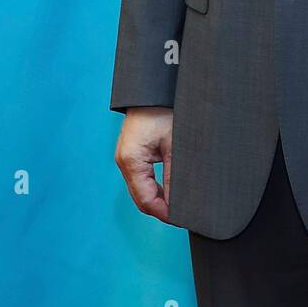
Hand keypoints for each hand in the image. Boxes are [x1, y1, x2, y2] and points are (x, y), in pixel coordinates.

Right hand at [114, 107, 173, 221]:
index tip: (182, 218)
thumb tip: (179, 204)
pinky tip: (169, 190)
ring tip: (179, 204)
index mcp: (131, 160)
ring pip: (140, 189)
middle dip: (161, 208)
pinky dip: (153, 186)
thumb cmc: (164, 111)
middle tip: (183, 214)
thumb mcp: (174, 146)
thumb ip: (174, 178)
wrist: (154, 88)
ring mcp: (125, 156)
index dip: (164, 213)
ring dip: (157, 198)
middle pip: (140, 197)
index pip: (146, 200)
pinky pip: (140, 177)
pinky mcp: (131, 152)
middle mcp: (123, 161)